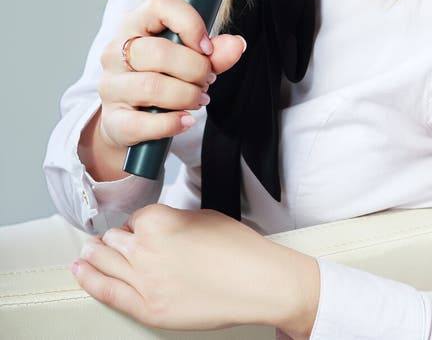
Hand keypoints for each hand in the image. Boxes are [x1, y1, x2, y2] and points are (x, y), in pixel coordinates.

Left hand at [71, 204, 319, 334]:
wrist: (256, 282)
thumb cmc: (237, 248)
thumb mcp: (201, 216)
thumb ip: (172, 219)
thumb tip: (158, 226)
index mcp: (159, 220)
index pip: (134, 217)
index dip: (139, 223)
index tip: (139, 228)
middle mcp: (145, 249)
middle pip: (115, 239)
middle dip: (114, 239)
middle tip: (108, 240)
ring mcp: (144, 281)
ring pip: (106, 261)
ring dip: (95, 255)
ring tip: (87, 252)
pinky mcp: (149, 309)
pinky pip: (108, 292)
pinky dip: (90, 280)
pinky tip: (81, 272)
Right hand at [78, 0, 245, 180]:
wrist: (128, 119)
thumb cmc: (159, 77)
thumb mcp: (189, 59)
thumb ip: (215, 52)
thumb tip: (237, 45)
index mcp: (135, 24)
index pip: (159, 4)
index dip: (189, 23)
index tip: (207, 46)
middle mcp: (116, 51)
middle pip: (158, 51)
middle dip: (195, 68)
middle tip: (207, 79)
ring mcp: (111, 86)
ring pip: (153, 86)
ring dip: (187, 95)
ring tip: (198, 98)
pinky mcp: (113, 120)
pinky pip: (143, 123)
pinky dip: (172, 123)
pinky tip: (185, 120)